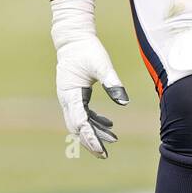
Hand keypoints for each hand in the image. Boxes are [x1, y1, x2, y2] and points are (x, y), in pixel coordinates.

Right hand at [51, 0, 128, 156]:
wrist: (73, 38)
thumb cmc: (87, 49)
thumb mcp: (102, 65)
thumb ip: (113, 83)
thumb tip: (125, 102)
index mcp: (70, 94)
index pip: (80, 123)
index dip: (91, 138)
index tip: (102, 150)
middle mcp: (67, 99)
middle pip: (77, 128)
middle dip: (90, 142)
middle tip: (105, 155)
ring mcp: (69, 98)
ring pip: (80, 122)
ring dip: (94, 132)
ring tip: (113, 139)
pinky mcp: (75, 94)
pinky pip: (83, 113)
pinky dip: (95, 121)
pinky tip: (109, 125)